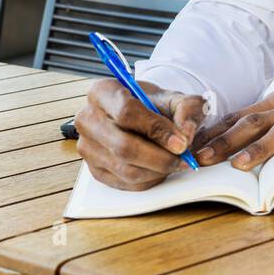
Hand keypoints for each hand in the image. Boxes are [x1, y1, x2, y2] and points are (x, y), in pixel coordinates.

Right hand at [74, 79, 208, 190]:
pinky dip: (149, 180)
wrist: (139, 114)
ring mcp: (87, 146)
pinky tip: (161, 169)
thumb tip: (186, 134)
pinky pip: (125, 183)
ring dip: (157, 171)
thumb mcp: (173, 97)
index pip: (126, 113)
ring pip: (125, 169)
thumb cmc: (153, 104)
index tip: (181, 142)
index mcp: (102, 92)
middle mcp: (87, 119)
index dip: (156, 129)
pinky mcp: (94, 169)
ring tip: (175, 162)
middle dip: (159, 157)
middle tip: (183, 159)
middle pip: (123, 146)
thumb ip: (186, 109)